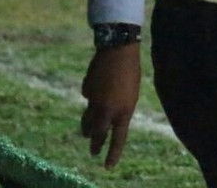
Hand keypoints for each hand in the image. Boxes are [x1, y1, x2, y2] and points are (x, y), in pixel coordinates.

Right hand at [79, 44, 141, 168]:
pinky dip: (91, 96)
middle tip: (93, 152)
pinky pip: (88, 97)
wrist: (119, 49)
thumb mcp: (131, 94)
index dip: (112, 154)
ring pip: (88, 120)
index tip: (107, 167)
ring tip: (86, 133)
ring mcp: (95, 100)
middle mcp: (108, 109)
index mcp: (124, 111)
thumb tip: (104, 117)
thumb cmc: (131, 71)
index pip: (118, 139)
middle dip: (95, 144)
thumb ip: (119, 109)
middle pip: (98, 133)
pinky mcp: (86, 89)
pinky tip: (95, 87)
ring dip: (87, 128)